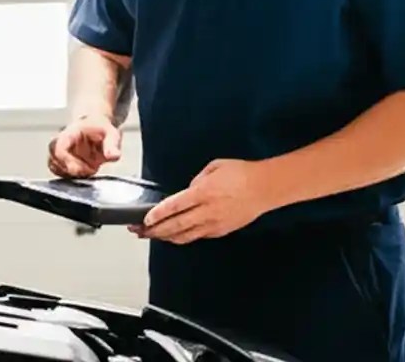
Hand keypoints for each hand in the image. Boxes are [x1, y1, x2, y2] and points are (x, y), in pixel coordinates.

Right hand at [47, 116, 120, 177]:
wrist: (96, 128)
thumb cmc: (101, 129)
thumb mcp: (111, 134)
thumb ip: (112, 145)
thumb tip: (113, 156)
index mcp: (70, 133)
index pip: (58, 147)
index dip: (67, 161)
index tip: (83, 169)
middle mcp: (61, 142)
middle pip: (53, 158)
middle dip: (70, 170)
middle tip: (89, 171)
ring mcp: (60, 152)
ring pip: (54, 167)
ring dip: (70, 174)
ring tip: (88, 170)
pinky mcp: (62, 162)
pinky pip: (58, 172)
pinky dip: (70, 176)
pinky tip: (84, 173)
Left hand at [130, 159, 273, 243]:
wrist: (266, 188)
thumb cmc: (242, 174)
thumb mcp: (214, 167)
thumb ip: (197, 180)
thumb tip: (187, 191)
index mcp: (203, 193)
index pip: (173, 207)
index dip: (156, 215)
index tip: (144, 219)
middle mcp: (207, 211)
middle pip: (174, 226)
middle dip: (154, 231)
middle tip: (139, 232)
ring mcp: (214, 224)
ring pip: (185, 236)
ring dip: (166, 237)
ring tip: (153, 236)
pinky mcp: (221, 231)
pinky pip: (197, 236)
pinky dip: (183, 237)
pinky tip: (175, 236)